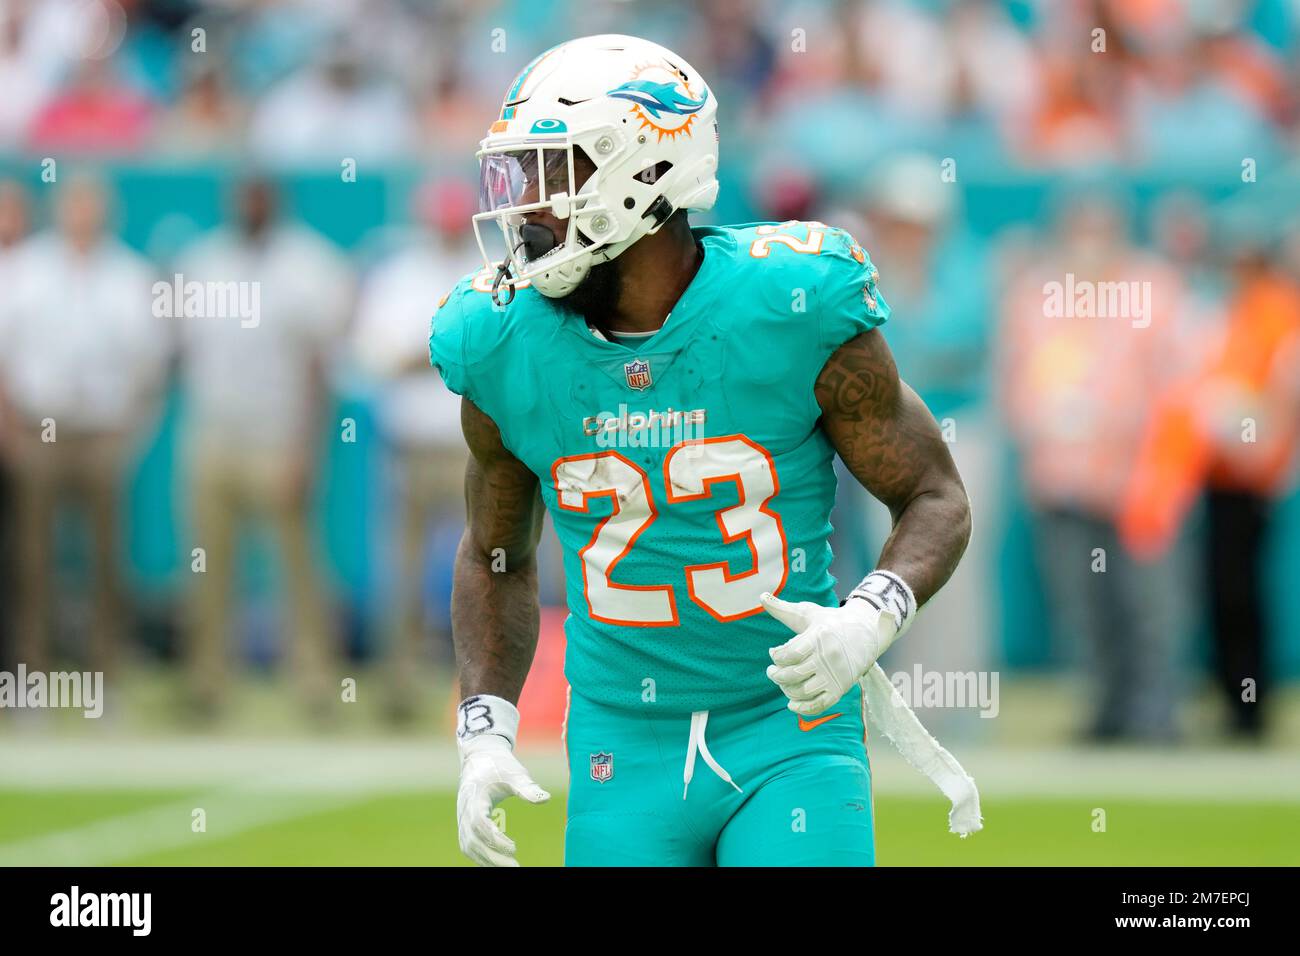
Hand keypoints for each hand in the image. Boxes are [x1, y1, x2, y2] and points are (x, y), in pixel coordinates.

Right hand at [455, 696, 549, 866]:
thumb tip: (545, 799)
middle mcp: (464, 811)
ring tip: (510, 867)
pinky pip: (469, 845)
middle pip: (473, 841)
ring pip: (469, 846)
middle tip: (515, 866)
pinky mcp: (465, 823)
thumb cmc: (498, 765)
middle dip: (493, 856)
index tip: (513, 848)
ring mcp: (462, 818)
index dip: (494, 838)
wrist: (479, 757)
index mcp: (475, 797)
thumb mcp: (514, 773)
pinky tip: (499, 862)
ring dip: (486, 860)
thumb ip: (527, 787)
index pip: (480, 824)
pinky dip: (481, 856)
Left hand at [761, 572, 914, 715]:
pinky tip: (791, 704)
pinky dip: (803, 709)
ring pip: (803, 691)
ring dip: (786, 690)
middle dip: (776, 675)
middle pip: (793, 674)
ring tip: (782, 682)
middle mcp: (828, 657)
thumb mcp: (808, 613)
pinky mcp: (841, 688)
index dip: (776, 656)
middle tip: (772, 671)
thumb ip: (783, 609)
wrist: (866, 633)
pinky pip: (820, 705)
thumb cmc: (830, 622)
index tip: (773, 653)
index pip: (790, 653)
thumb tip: (761, 596)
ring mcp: (835, 675)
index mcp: (819, 637)